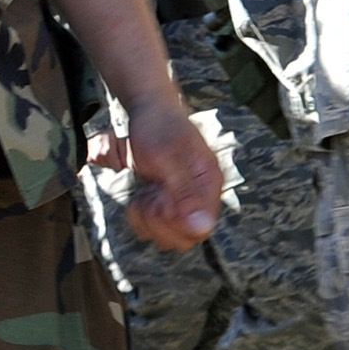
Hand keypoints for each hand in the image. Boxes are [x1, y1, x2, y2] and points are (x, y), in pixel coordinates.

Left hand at [103, 100, 224, 250]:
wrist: (148, 110)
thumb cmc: (158, 128)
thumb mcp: (167, 158)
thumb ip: (185, 193)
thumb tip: (202, 227)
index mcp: (208, 185)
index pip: (199, 230)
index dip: (173, 222)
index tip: (160, 200)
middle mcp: (200, 197)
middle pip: (184, 238)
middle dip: (158, 221)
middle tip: (150, 196)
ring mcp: (184, 201)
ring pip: (167, 235)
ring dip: (147, 219)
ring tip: (145, 194)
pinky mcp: (168, 203)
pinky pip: (154, 227)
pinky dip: (140, 216)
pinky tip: (141, 197)